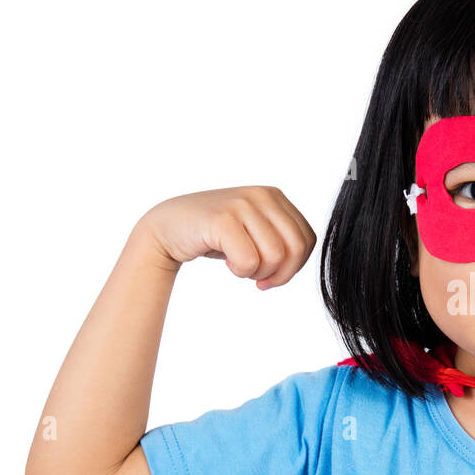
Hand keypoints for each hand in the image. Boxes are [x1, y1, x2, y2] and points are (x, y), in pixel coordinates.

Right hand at [137, 186, 316, 289]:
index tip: (271, 274)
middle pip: (296, 249)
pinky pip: (249, 261)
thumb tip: (301, 261)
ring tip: (240, 267)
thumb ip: (282, 240)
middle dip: (280, 274)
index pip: (307, 240)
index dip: (293, 267)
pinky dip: (241, 271)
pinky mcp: (223, 219)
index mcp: (275, 196)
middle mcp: (262, 195)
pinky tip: (227, 263)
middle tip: (259, 280)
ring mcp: (242, 204)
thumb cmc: (215, 236)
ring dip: (257, 273)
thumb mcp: (256, 232)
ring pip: (275, 257)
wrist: (167, 228)